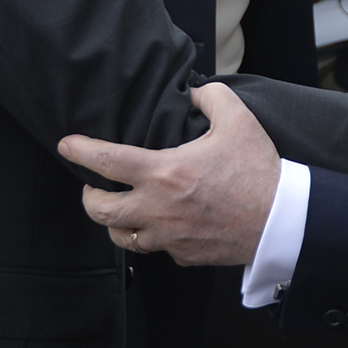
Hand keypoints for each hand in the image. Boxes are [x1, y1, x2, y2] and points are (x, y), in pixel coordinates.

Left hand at [59, 83, 280, 265]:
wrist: (280, 219)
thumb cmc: (257, 170)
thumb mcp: (238, 119)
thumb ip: (210, 97)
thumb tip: (192, 93)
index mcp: (164, 172)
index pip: (106, 162)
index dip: (80, 151)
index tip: (67, 144)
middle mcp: (158, 209)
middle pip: (100, 211)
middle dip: (88, 196)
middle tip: (92, 184)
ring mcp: (169, 237)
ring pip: (121, 237)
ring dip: (115, 221)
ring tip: (120, 207)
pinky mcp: (183, 254)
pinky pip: (156, 248)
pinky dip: (151, 236)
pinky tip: (161, 223)